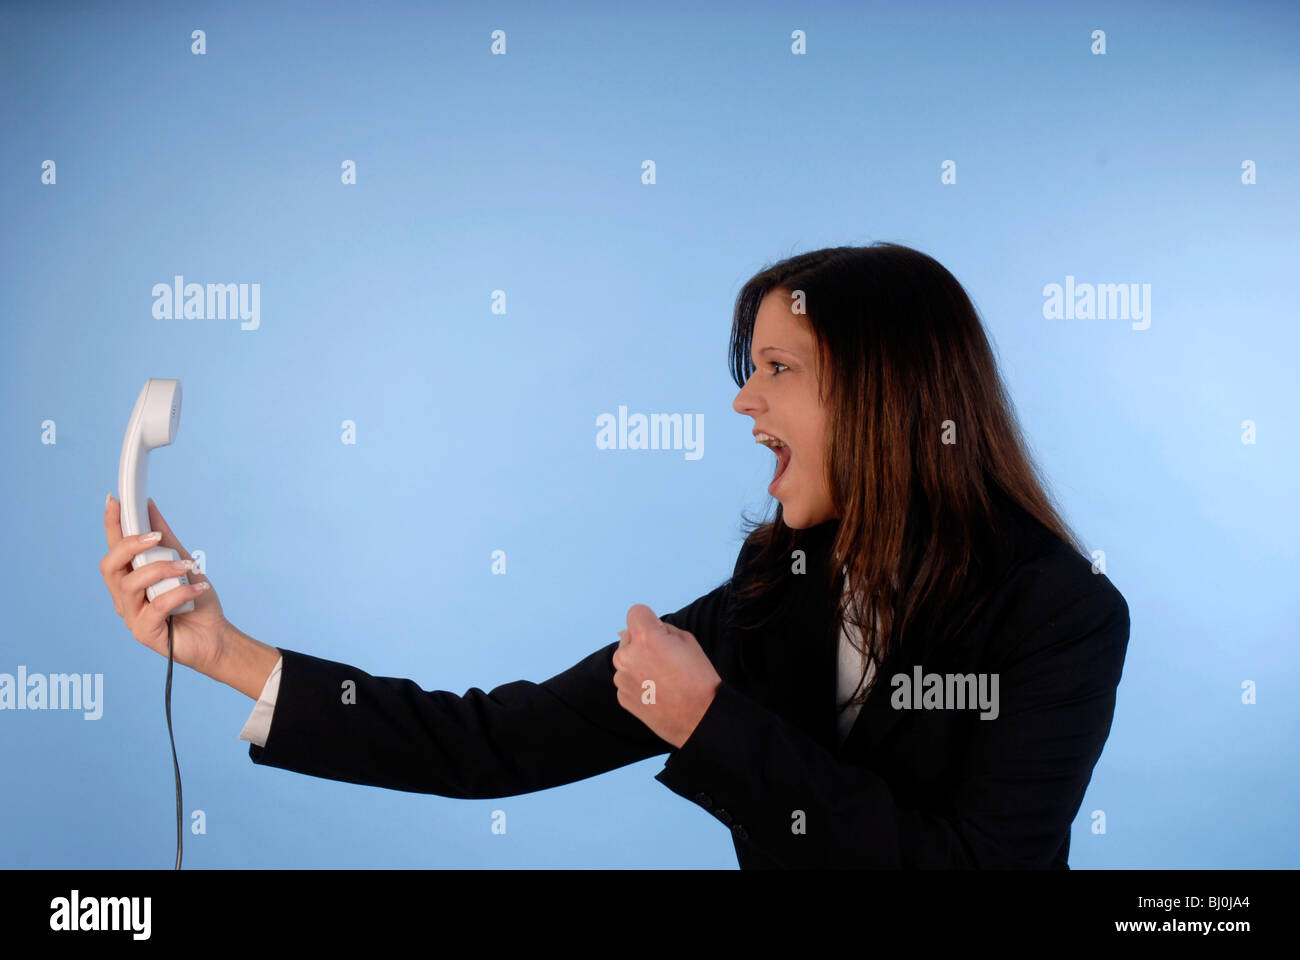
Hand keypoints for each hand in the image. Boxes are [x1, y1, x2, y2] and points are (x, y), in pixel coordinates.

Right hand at [100, 495, 230, 676]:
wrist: (216, 637)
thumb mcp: (184, 564)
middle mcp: (124, 597)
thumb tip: (150, 506)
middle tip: (158, 538)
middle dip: (131, 546)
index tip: (115, 499)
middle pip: (110, 565)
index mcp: (130, 579)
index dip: (111, 524)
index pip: (114, 548)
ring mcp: (131, 616)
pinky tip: (199, 589)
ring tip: (189, 567)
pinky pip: (156, 606)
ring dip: (162, 570)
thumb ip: (166, 538)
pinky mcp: (144, 633)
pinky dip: (180, 593)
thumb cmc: (196, 603)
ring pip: (131, 584)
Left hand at [612, 604, 721, 748]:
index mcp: (644, 638)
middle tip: (664, 658)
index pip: (635, 612)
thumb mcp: (687, 640)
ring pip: (626, 659)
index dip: (649, 619)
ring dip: (638, 663)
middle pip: (628, 636)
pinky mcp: (621, 696)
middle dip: (642, 642)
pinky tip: (656, 692)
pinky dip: (638, 683)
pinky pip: (627, 680)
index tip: (658, 631)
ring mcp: (621, 678)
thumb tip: (650, 628)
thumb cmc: (698, 678)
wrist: (699, 718)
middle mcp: (626, 656)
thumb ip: (663, 630)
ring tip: (662, 679)